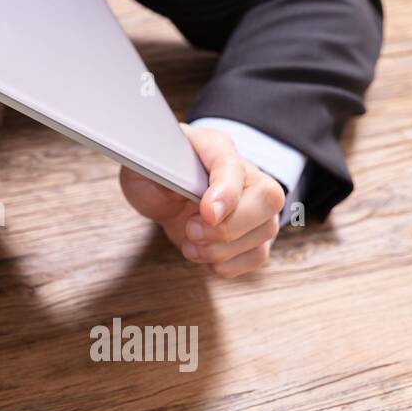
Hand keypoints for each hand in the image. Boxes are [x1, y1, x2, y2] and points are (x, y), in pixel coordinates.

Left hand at [119, 125, 284, 277]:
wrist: (166, 189)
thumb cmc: (159, 172)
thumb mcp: (144, 165)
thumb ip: (155, 169)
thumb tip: (175, 185)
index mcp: (216, 147)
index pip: (232, 165)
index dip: (225, 192)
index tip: (207, 213)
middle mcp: (246, 173)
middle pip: (267, 200)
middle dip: (227, 228)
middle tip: (192, 230)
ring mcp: (257, 205)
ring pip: (264, 232)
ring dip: (220, 250)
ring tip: (190, 240)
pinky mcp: (255, 234)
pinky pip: (257, 256)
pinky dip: (226, 264)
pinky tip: (203, 253)